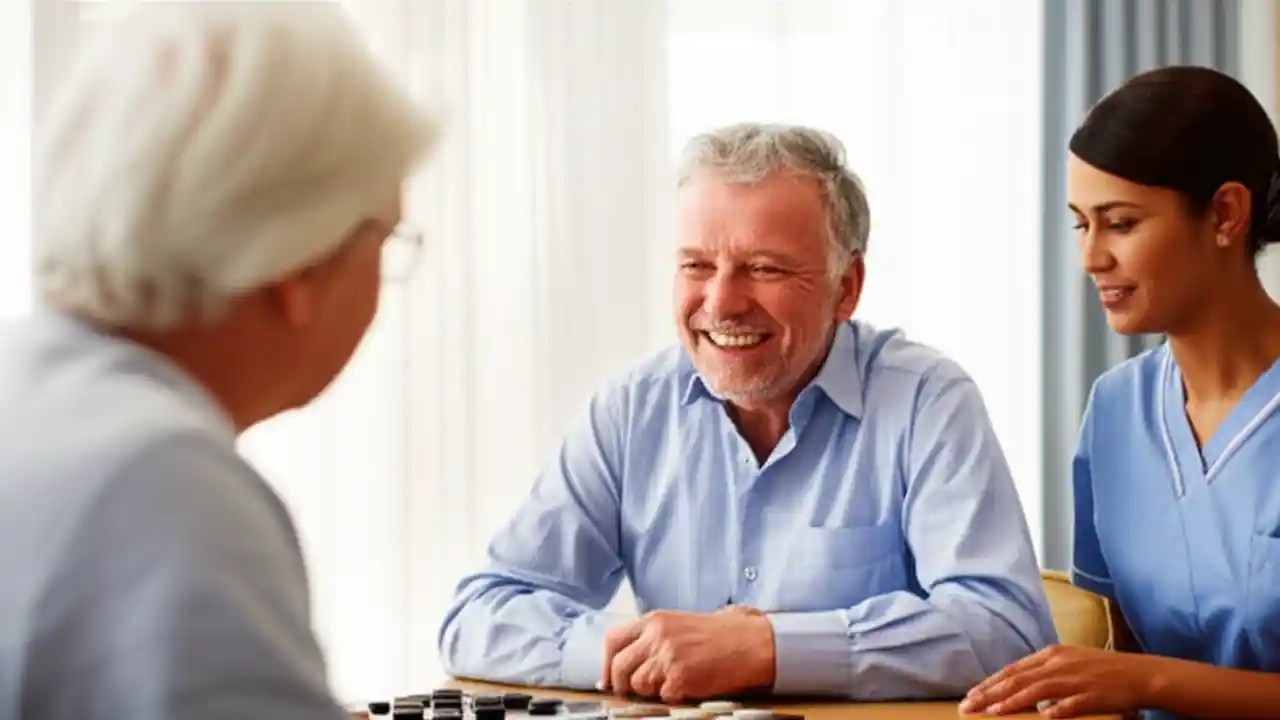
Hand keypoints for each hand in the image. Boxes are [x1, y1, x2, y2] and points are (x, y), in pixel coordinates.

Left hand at [599, 609, 775, 702]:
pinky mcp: (680, 677)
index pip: (613, 641)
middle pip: (619, 667)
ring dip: (652, 691)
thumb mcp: (680, 624)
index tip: (608, 679)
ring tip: (674, 683)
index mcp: (655, 620)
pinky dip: (674, 697)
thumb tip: (626, 663)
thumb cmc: (722, 634)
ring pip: (639, 685)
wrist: (752, 642)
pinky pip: (663, 697)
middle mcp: (656, 635)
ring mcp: (667, 656)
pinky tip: (690, 686)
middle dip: (622, 686)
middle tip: (632, 693)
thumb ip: (652, 638)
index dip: (606, 664)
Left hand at [959, 645, 1158, 717]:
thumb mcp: (1068, 663)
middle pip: (1017, 679)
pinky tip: (1041, 718)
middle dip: (990, 694)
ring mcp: (1076, 679)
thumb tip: (1017, 686)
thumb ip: (1043, 673)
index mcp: (1051, 655)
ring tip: (991, 713)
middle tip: (969, 706)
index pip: (1013, 670)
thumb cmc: (1102, 670)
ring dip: (1011, 702)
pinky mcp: (1093, 695)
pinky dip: (1056, 710)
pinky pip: (1071, 704)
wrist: (1141, 674)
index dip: (990, 683)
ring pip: (1036, 690)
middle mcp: (1059, 664)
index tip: (971, 695)